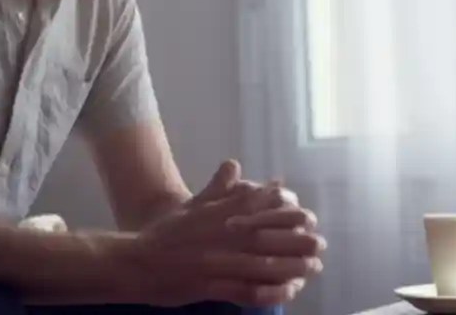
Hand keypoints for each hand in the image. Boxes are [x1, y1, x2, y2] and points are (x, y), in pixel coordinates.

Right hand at [120, 185, 324, 307]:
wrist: (136, 261)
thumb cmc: (167, 233)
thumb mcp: (192, 205)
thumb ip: (217, 187)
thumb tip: (235, 164)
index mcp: (219, 213)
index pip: (261, 207)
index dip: (289, 212)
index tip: (307, 217)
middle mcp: (221, 235)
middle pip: (270, 236)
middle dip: (299, 240)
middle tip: (319, 244)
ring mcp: (217, 261)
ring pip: (264, 263)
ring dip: (293, 266)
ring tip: (313, 268)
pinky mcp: (210, 286)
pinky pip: (247, 290)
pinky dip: (270, 291)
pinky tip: (288, 290)